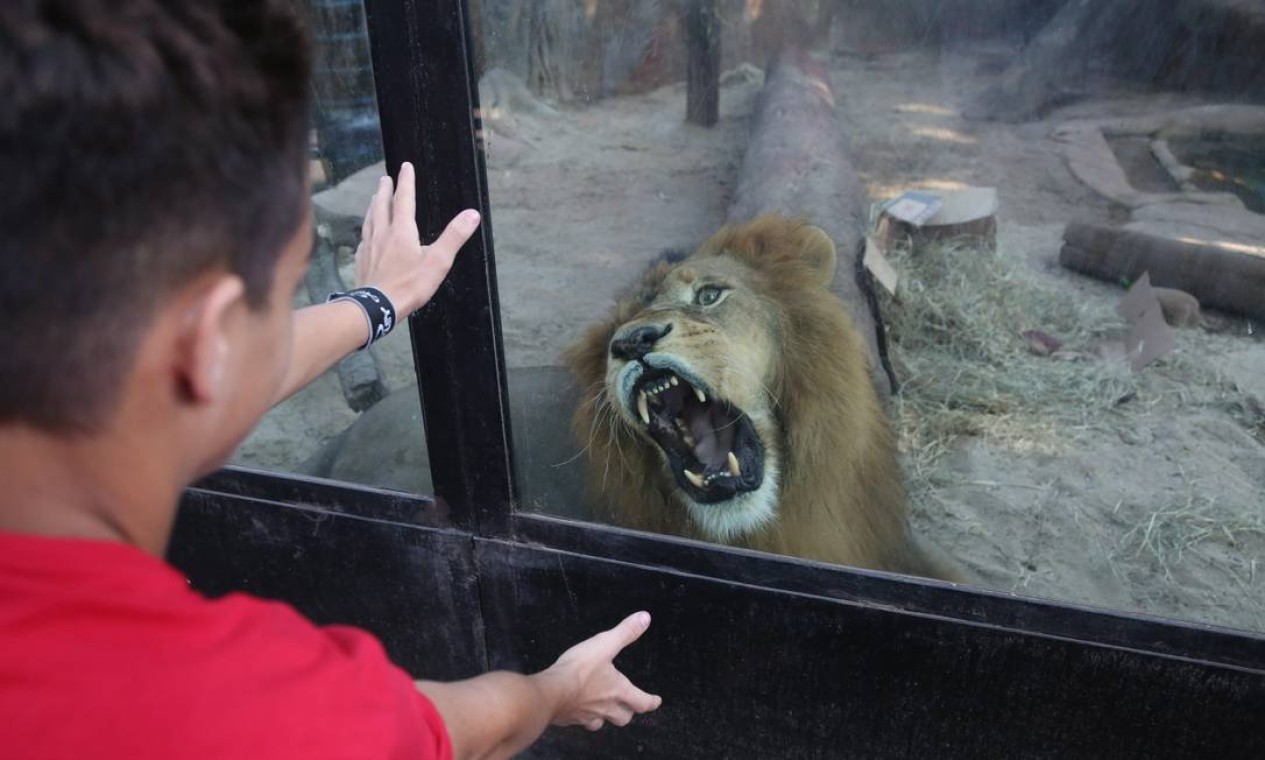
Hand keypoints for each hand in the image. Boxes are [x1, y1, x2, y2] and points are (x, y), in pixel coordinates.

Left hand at [356, 162, 480, 314]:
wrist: (376, 307)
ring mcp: (368, 247)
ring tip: (374, 199)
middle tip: (385, 178)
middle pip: (382, 205)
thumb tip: (472, 214)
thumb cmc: (409, 285)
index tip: (405, 166)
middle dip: (385, 190)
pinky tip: (365, 235)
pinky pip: (362, 239)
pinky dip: (366, 230)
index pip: (404, 199)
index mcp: (402, 231)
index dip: (406, 182)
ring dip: (373, 206)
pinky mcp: (361, 261)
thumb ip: (454, 236)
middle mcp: (382, 233)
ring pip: (370, 220)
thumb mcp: (438, 261)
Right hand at [541, 611, 662, 730]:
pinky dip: (583, 716)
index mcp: (618, 691)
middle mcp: (606, 707)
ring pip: (602, 722)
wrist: (550, 692)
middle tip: (629, 706)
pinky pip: (581, 722)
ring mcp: (587, 716)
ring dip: (605, 717)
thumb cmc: (579, 669)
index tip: (656, 701)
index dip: (650, 702)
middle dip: (628, 712)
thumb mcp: (604, 645)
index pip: (641, 702)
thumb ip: (625, 632)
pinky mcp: (570, 719)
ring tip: (604, 710)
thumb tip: (645, 618)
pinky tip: (578, 709)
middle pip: (623, 717)